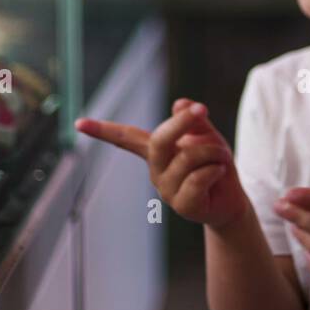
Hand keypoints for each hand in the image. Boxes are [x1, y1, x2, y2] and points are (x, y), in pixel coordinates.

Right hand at [75, 98, 248, 226]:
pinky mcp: (182, 205)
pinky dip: (216, 169)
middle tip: (201, 107)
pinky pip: (198, 178)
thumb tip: (179, 104)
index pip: (125, 138)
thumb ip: (194, 120)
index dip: (103, 130)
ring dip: (214, 151)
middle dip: (180, 122)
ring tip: (222, 158)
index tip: (78, 123)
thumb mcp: (206, 134)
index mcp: (156, 151)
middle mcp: (156, 169)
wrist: (231, 200)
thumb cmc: (215, 163)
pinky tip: (220, 173)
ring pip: (188, 157)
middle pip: (158, 140)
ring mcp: (167, 189)